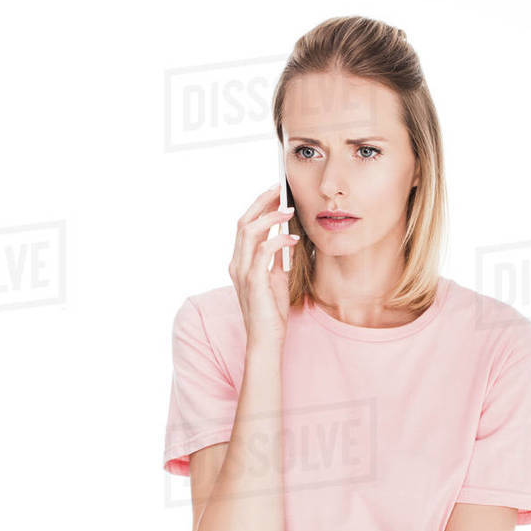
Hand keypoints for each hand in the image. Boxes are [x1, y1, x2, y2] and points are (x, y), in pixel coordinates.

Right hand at [229, 183, 299, 347]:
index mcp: (240, 262)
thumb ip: (276, 260)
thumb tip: (284, 238)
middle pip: (244, 222)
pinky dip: (278, 240)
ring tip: (289, 211)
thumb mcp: (275, 280)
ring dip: (271, 217)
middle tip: (280, 190)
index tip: (276, 193)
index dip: (258, 206)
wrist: (266, 340)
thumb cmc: (270, 313)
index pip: (245, 225)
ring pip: (250, 232)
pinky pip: (263, 252)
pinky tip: (293, 238)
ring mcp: (243, 273)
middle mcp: (237, 264)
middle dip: (262, 202)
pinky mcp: (253, 282)